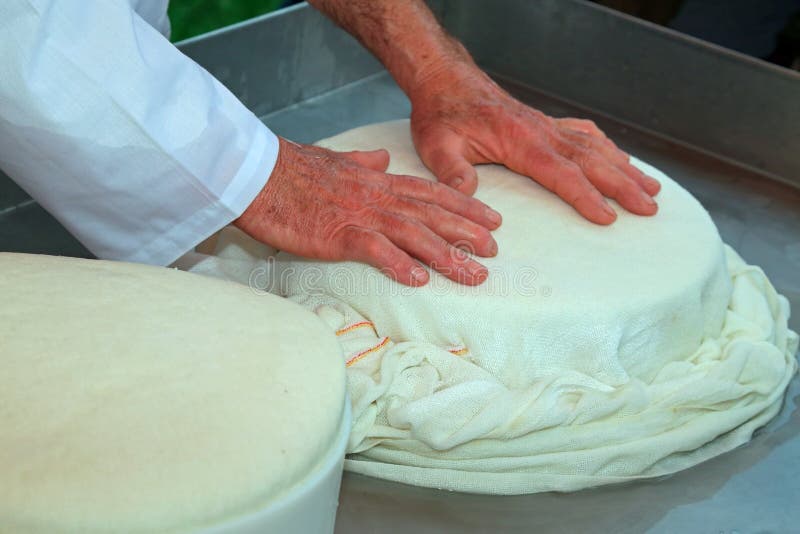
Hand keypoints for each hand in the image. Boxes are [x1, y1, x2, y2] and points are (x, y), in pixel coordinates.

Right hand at [235, 138, 501, 285]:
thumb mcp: (335, 160)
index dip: (465, 206)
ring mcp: (360, 216)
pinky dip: (399, 264)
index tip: (492, 219)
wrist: (257, 173)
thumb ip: (362, 161)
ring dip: (447, 255)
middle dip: (468, 232)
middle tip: (496, 250)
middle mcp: (378, 197)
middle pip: (433, 215)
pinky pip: (375, 250)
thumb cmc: (292, 170)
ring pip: (415, 235)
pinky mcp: (338, 234)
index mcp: (378, 182)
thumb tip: (382, 159)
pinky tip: (419, 280)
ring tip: (474, 274)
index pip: (432, 194)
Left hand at [409, 62, 660, 223]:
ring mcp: (545, 126)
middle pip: (591, 161)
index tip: (609, 217)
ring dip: (625, 168)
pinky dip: (607, 147)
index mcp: (520, 140)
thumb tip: (466, 193)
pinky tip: (621, 157)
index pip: (561, 172)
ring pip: (595, 147)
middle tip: (650, 208)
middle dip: (623, 185)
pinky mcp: (543, 124)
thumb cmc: (441, 114)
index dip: (586, 195)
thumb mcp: (436, 145)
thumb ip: (451, 170)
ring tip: (653, 189)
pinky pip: (583, 133)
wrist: (446, 80)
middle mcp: (541, 131)